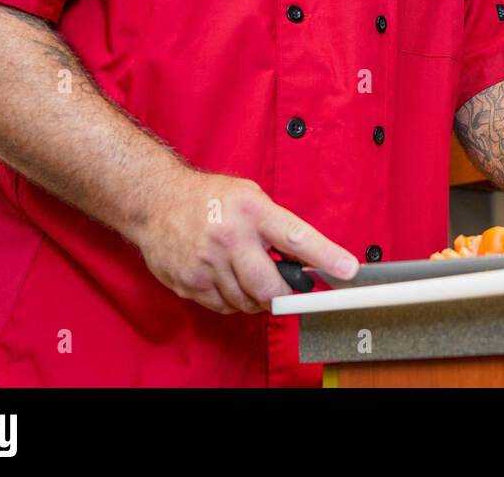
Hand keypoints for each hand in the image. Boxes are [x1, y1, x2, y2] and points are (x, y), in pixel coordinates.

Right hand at [131, 170, 359, 313]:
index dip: (325, 256)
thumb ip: (278, 226)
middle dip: (283, 295)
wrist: (156, 201)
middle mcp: (229, 238)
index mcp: (252, 211)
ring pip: (247, 302)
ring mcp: (206, 264)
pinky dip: (233, 300)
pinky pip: (224, 307)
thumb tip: (308, 260)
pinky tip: (227, 278)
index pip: (297, 238)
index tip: (347, 270)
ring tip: (248, 272)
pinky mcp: (189, 284)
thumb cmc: (210, 198)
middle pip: (269, 288)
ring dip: (256, 297)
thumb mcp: (251, 197)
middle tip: (285, 288)